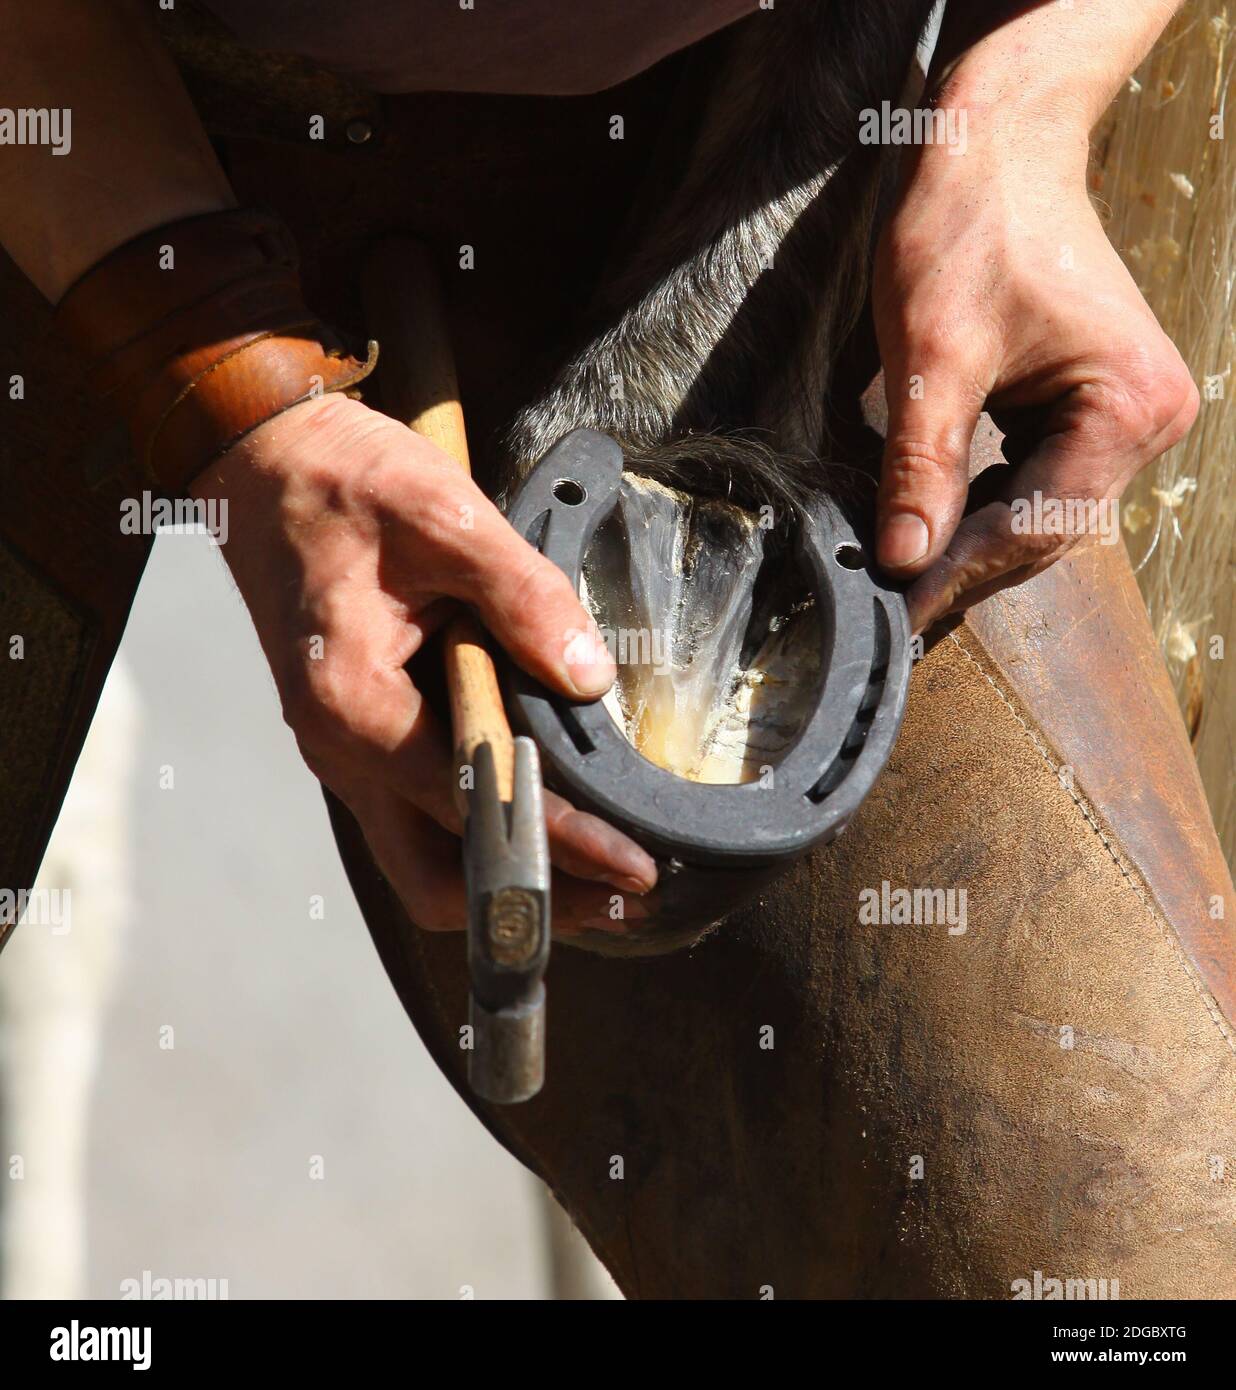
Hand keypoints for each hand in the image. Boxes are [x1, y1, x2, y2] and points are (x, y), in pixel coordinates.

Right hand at [191, 393, 656, 934]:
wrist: (265, 463)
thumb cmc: (344, 483)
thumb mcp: (445, 516)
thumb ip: (525, 596)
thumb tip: (591, 678)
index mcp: (356, 703)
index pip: (477, 803)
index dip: (563, 844)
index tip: (634, 870)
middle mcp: (339, 750)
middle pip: (435, 881)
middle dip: (530, 902)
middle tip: (620, 900)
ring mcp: (342, 753)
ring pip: (422, 860)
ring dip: (504, 879)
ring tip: (594, 877)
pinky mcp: (357, 741)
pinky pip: (417, 818)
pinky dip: (478, 837)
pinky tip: (537, 818)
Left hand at [872, 117, 1197, 632]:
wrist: (993, 149)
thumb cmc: (970, 229)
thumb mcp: (933, 357)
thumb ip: (921, 465)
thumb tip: (903, 556)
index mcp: (1128, 407)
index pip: (1038, 523)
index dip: (962, 572)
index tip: (900, 607)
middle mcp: (1146, 419)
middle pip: (1048, 529)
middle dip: (969, 563)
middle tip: (895, 600)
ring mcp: (1125, 416)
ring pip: (1042, 513)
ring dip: (975, 541)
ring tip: (907, 567)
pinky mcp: (1092, 409)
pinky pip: (1038, 481)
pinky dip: (986, 504)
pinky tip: (938, 515)